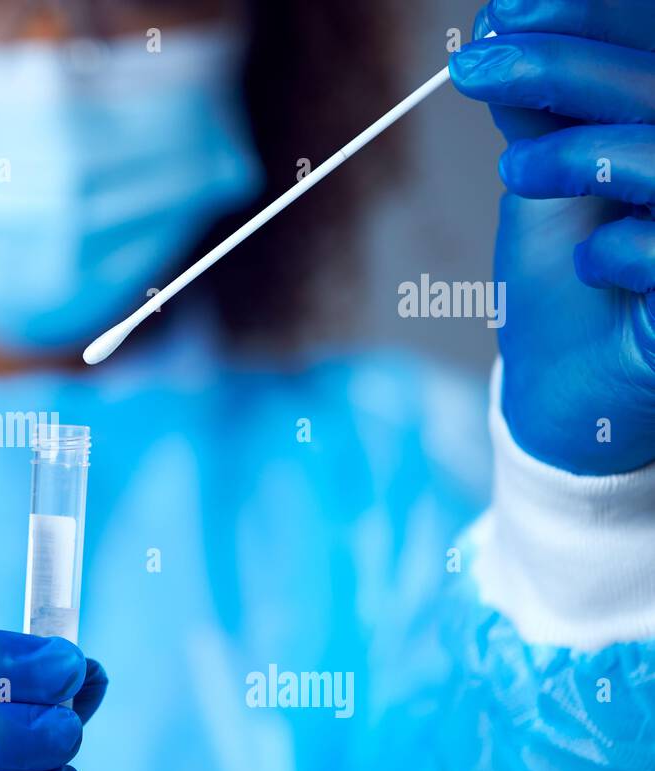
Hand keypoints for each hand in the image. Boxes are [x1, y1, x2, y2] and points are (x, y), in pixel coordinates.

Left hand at [450, 0, 654, 474]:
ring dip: (585, 149)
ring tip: (516, 169)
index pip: (650, 48)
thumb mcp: (545, 179)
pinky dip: (620, 248)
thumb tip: (504, 18)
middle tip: (473, 66)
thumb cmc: (564, 281)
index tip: (505, 11)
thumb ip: (543, 105)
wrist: (563, 394)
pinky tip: (585, 262)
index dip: (592, 19)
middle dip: (562, 64)